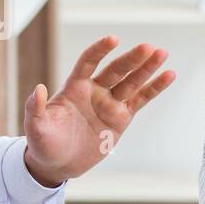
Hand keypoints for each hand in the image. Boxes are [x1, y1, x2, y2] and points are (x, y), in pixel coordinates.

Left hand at [22, 35, 175, 185]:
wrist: (57, 164)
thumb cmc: (43, 143)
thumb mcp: (35, 127)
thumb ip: (35, 108)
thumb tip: (39, 89)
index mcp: (73, 88)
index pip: (87, 62)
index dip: (99, 51)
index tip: (113, 39)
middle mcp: (94, 91)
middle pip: (115, 70)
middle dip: (131, 59)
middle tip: (148, 47)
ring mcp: (109, 103)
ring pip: (131, 82)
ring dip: (146, 68)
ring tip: (162, 53)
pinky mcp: (121, 117)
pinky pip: (141, 100)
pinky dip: (155, 88)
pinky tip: (169, 75)